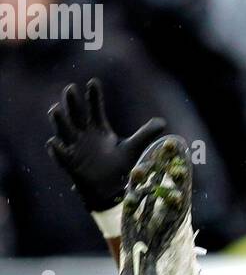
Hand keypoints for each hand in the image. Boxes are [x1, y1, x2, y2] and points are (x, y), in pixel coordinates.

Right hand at [46, 80, 166, 212]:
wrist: (112, 192)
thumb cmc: (120, 168)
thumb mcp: (133, 149)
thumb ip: (145, 134)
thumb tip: (162, 122)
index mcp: (98, 129)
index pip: (94, 108)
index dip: (93, 96)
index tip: (93, 82)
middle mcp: (84, 135)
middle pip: (75, 114)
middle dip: (71, 103)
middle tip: (70, 89)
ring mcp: (75, 148)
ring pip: (63, 130)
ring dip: (59, 121)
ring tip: (55, 110)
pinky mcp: (70, 163)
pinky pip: (60, 156)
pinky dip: (56, 150)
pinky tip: (54, 144)